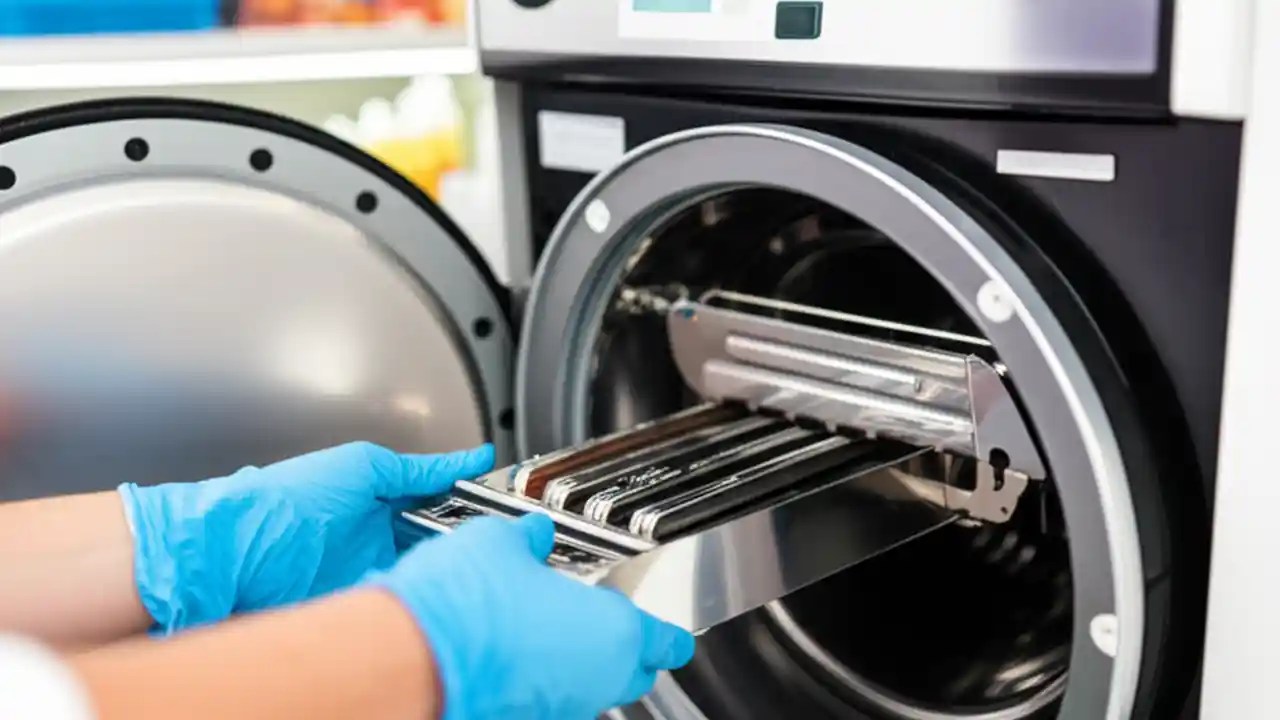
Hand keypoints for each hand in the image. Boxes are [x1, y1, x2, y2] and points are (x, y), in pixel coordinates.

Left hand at [118, 441, 493, 632]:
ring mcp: (363, 575)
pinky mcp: (349, 607)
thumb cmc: (283, 499)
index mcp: (376, 500)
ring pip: (419, 577)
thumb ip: (416, 469)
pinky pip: (394, 606)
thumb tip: (465, 459)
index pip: (435, 504)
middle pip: (433, 546)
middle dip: (462, 548)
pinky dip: (413, 604)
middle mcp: (373, 539)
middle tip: (492, 549)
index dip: (468, 508)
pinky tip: (429, 599)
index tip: (501, 512)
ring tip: (468, 574)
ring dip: (441, 576)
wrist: (231, 551)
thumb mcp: (361, 467)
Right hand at [368, 514, 695, 719]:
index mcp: (612, 633)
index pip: (666, 642)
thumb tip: (532, 535)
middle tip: (605, 624)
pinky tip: (510, 655)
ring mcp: (556, 710)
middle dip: (626, 652)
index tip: (673, 634)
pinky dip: (538, 681)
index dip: (670, 634)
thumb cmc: (464, 604)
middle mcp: (593, 681)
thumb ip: (529, 540)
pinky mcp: (517, 719)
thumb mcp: (501, 542)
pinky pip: (544, 700)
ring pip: (585, 691)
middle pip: (631, 675)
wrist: (408, 659)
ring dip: (575, 665)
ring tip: (543, 630)